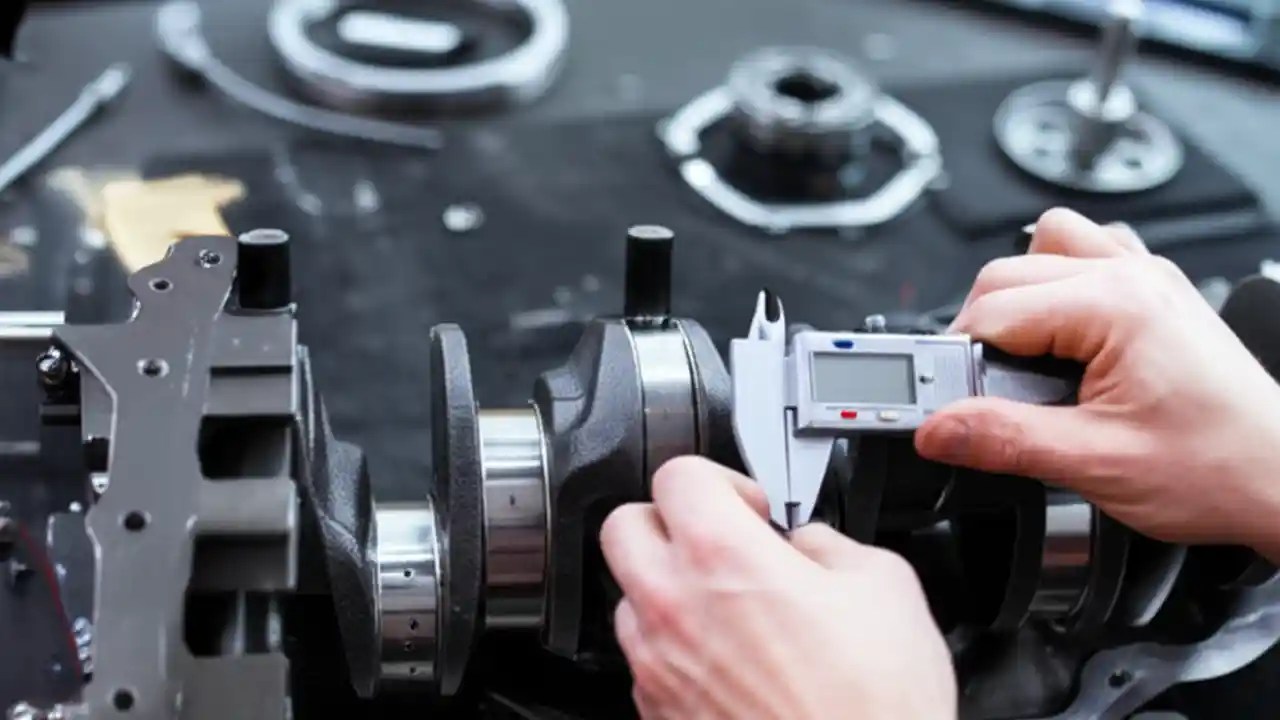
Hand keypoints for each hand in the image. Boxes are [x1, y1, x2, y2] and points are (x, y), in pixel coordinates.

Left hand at [599, 456, 955, 719]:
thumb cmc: (873, 706)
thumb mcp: (885, 587)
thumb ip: (832, 543)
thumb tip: (810, 544)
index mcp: (725, 557)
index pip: (678, 474)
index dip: (719, 479)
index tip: (750, 506)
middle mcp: (674, 606)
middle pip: (625, 525)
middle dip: (669, 521)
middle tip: (718, 540)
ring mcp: (657, 664)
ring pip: (630, 595)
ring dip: (668, 588)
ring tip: (727, 608)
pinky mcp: (656, 711)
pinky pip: (645, 659)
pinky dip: (676, 649)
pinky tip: (729, 661)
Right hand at [916, 208, 1279, 559]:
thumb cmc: (1220, 468)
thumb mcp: (1096, 464)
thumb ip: (1005, 439)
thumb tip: (937, 428)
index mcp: (1116, 305)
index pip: (992, 310)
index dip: (959, 361)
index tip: (951, 403)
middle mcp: (1132, 276)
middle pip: (1005, 273)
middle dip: (979, 332)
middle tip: (983, 393)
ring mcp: (1147, 277)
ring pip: (1045, 246)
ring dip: (1017, 293)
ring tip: (1021, 355)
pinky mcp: (1155, 291)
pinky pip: (1087, 254)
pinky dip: (1058, 284)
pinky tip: (1061, 334)